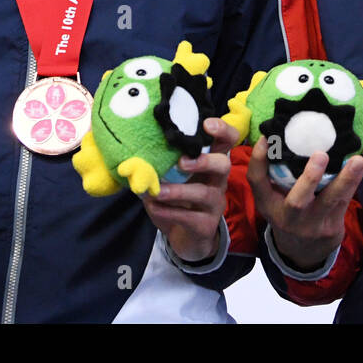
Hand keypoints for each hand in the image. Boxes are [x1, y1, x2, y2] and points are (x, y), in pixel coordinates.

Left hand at [142, 117, 241, 263]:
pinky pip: (191, 217)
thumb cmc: (178, 200)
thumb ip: (160, 165)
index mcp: (210, 162)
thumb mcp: (170, 179)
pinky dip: (170, 211)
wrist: (185, 238)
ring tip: (157, 192)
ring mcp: (215, 203)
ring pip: (205, 193)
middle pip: (224, 164)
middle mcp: (218, 180)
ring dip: (179, 191)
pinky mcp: (207, 225)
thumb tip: (135, 156)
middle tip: (181, 162)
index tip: (206, 123)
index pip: (227, 140)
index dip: (222, 130)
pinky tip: (155, 208)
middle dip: (204, 161)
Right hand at [248, 138, 362, 270]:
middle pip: (296, 200)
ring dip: (345, 180)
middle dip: (309, 178)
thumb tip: (287, 130)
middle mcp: (287, 216)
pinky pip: (343, 203)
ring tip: (357, 161)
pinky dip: (353, 183)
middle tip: (321, 154)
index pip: (256, 182)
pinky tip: (359, 166)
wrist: (302, 253)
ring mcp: (311, 225)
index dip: (258, 160)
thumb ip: (278, 173)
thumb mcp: (275, 198)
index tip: (265, 139)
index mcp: (267, 203)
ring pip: (329, 201)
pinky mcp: (331, 229)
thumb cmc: (288, 211)